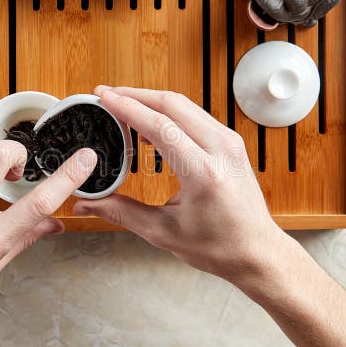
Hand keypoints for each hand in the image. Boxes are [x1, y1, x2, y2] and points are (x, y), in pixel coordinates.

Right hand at [73, 86, 287, 288]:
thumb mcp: (163, 232)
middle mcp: (221, 150)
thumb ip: (121, 212)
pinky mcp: (230, 143)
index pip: (160, 126)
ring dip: (151, 100)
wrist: (257, 251)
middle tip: (106, 95)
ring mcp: (229, 143)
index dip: (128, 108)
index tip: (104, 97)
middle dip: (135, 95)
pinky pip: (195, 115)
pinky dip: (169, 111)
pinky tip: (150, 120)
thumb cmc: (220, 246)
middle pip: (173, 104)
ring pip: (185, 105)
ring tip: (123, 104)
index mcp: (204, 172)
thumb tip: (87, 203)